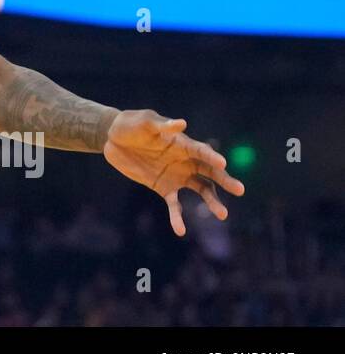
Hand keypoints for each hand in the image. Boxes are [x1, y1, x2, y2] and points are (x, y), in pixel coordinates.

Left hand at [102, 110, 244, 236]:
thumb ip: (162, 126)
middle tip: (240, 190)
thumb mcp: (145, 123)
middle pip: (209, 172)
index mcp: (183, 144)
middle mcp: (185, 161)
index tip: (223, 164)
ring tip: (222, 214)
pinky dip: (177, 217)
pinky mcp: (164, 187)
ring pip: (201, 189)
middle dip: (224, 180)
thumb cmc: (132, 125)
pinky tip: (180, 230)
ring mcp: (176, 175)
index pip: (201, 151)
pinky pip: (174, 205)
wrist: (114, 139)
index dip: (211, 157)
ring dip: (211, 201)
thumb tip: (181, 124)